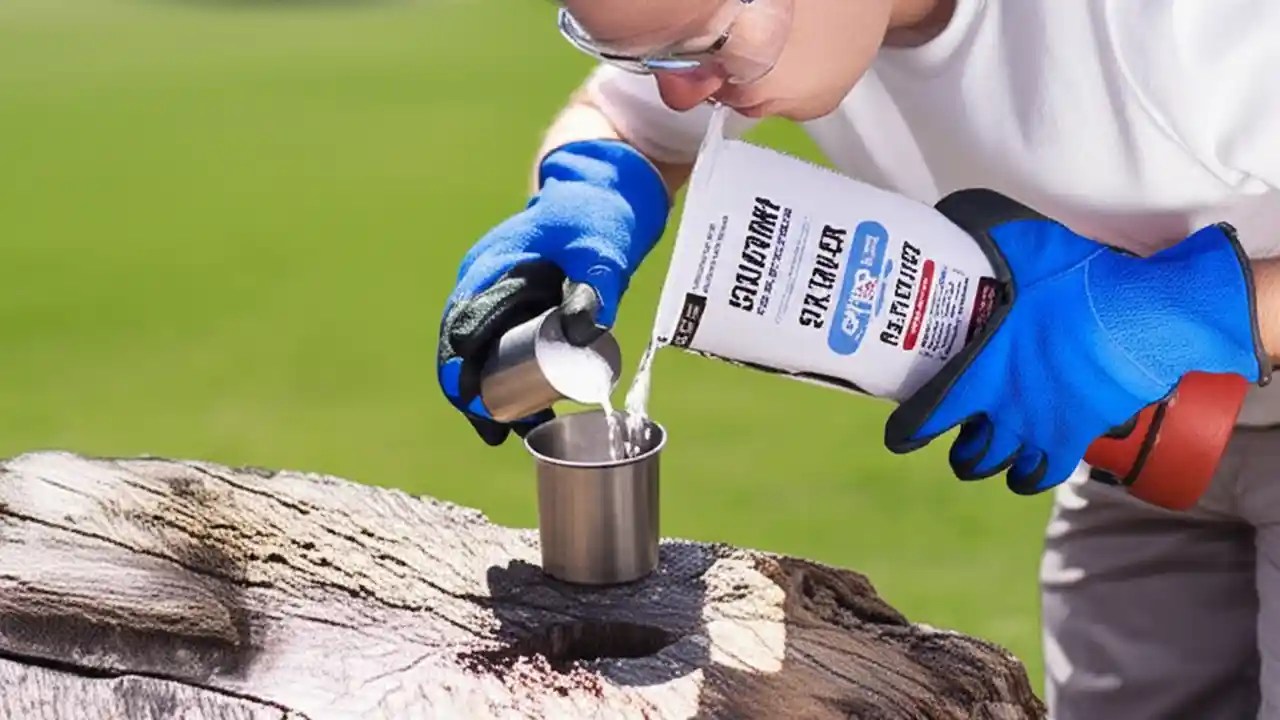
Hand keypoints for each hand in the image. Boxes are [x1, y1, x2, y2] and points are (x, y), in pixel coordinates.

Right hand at [437, 139, 669, 445]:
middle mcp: (481, 283)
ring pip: (478, 352)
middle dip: (472, 393)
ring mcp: (493, 296)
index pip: (462, 324)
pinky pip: (498, 348)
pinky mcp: (511, 307)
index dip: (460, 366)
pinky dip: (505, 379)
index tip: (472, 401)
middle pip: (461, 347)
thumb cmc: (594, 216)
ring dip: (488, 392)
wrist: (598, 195)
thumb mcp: (599, 249)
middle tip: (495, 433)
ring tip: (510, 433)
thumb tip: (582, 332)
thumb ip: (592, 285)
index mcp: (490, 267)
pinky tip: (525, 413)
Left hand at [884, 189, 1269, 492]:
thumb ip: (980, 230)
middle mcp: (1001, 411)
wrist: (1147, 314)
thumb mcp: (1021, 244)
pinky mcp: (1077, 436)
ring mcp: (1039, 429)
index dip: (906, 432)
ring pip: (1001, 469)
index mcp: (977, 373)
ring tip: (990, 451)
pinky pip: (1044, 475)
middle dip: (959, 449)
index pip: (925, 418)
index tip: (900, 435)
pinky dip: (1032, 476)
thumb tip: (948, 212)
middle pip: (967, 455)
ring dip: (991, 463)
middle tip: (960, 432)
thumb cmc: (1078, 280)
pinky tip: (1028, 468)